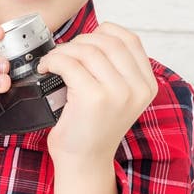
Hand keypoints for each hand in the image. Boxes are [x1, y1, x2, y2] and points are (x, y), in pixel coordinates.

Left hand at [37, 22, 157, 163]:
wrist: (84, 161)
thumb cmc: (93, 127)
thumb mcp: (118, 96)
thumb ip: (117, 68)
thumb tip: (95, 35)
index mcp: (147, 85)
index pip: (130, 39)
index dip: (103, 32)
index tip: (85, 42)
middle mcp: (137, 88)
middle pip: (107, 41)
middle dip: (79, 41)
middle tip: (63, 54)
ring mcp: (118, 92)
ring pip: (87, 50)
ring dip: (63, 51)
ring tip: (53, 62)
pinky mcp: (94, 98)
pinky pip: (69, 63)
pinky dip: (53, 60)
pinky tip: (46, 68)